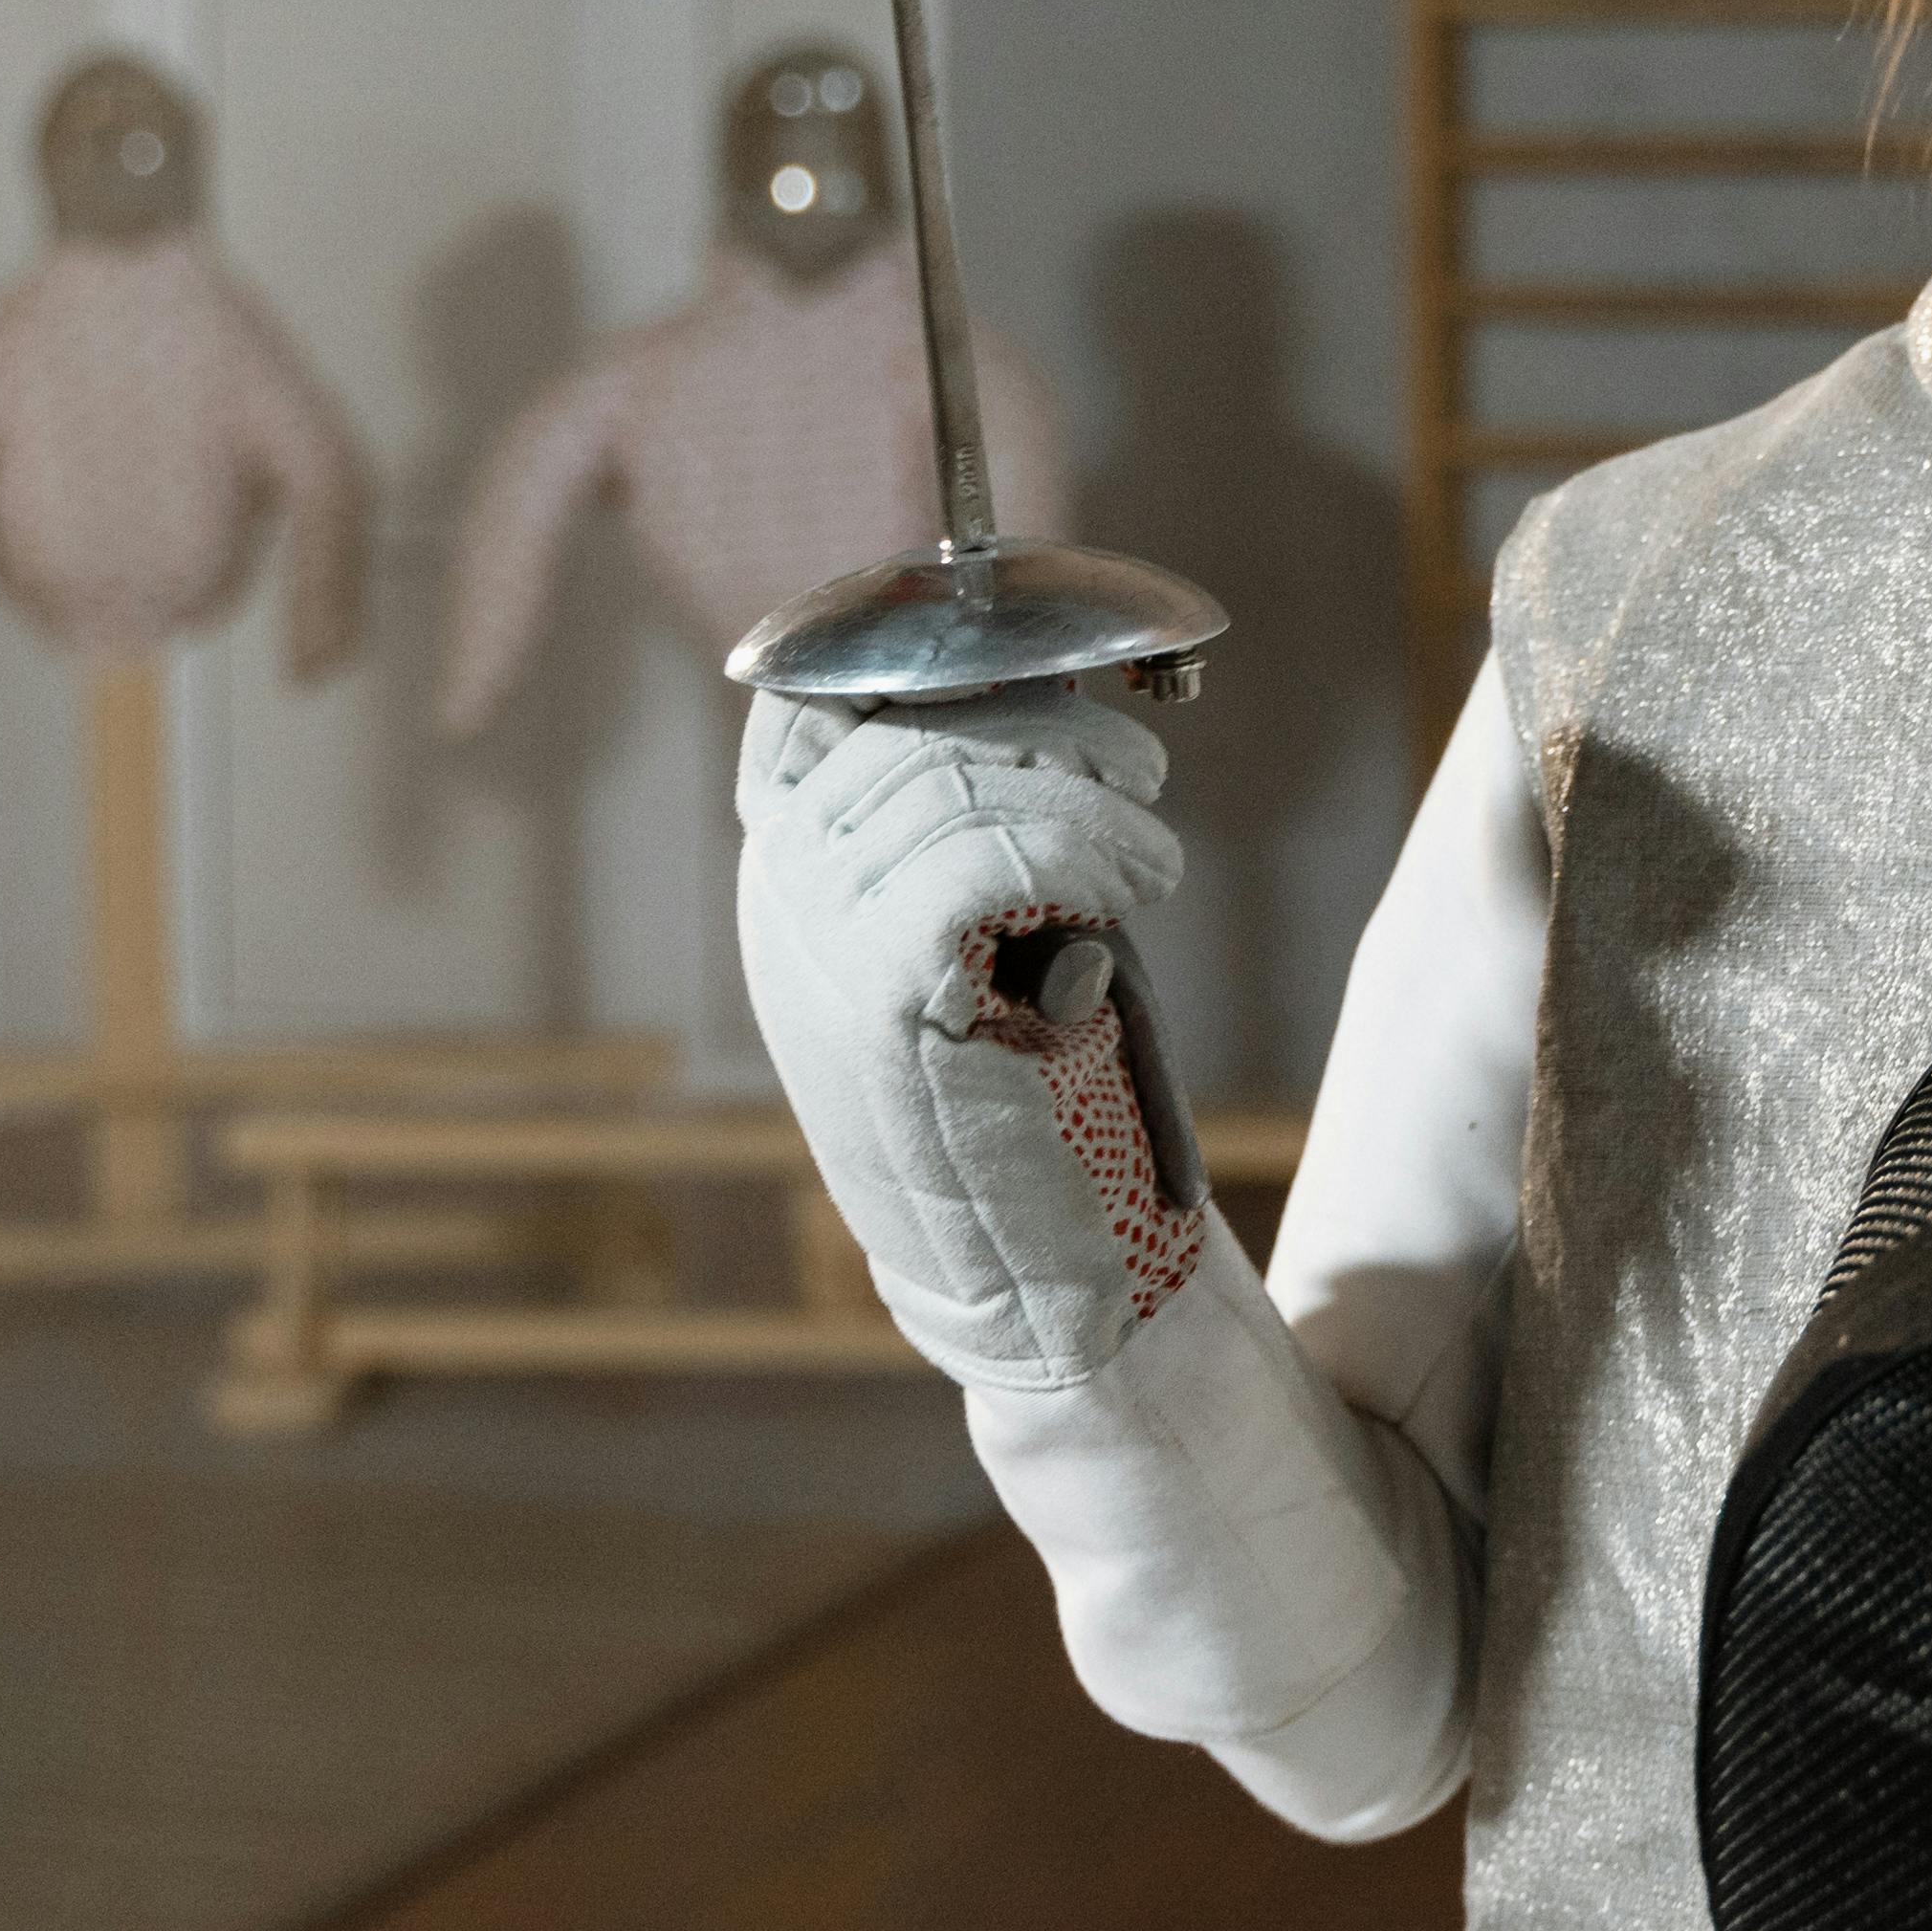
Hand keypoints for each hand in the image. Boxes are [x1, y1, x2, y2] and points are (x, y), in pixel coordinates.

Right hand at [735, 683, 1202, 1387]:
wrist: (1026, 1273)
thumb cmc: (1023, 1093)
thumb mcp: (977, 932)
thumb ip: (971, 825)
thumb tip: (1049, 696)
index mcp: (785, 874)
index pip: (808, 706)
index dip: (915, 657)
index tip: (1027, 659)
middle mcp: (780, 894)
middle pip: (908, 730)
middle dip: (1044, 724)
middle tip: (1141, 769)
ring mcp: (815, 938)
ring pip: (958, 781)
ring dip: (1086, 796)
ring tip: (1152, 857)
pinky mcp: (881, 988)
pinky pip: (992, 854)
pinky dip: (1086, 850)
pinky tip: (1136, 892)